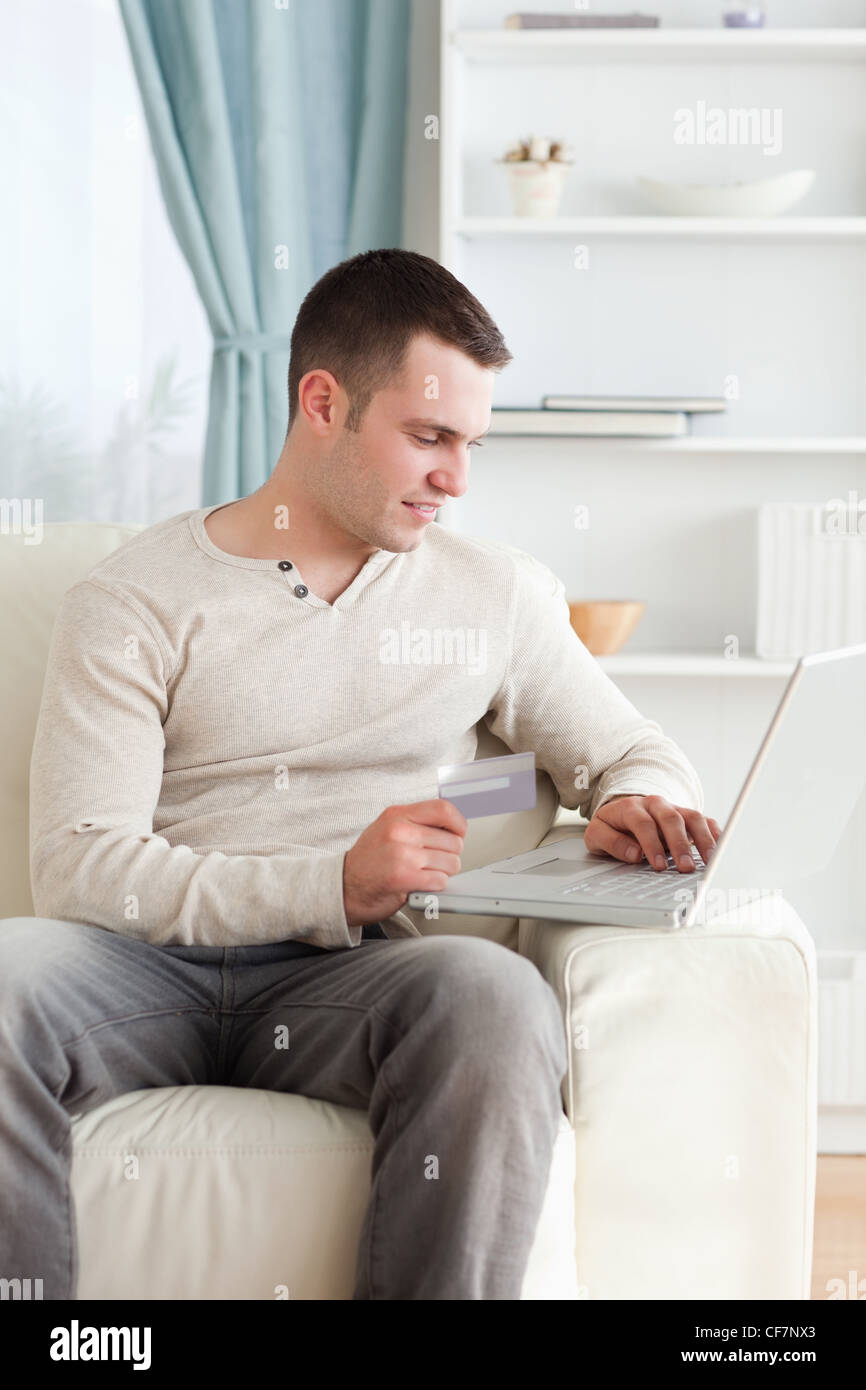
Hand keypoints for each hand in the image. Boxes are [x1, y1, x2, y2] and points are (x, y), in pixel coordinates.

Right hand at [342, 799, 467, 926]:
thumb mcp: (387, 829)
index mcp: (397, 815)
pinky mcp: (403, 877)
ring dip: (443, 872)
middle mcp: (399, 831)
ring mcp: (401, 854)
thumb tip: (451, 825)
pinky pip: (440, 880)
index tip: (459, 834)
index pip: (443, 809)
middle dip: (450, 855)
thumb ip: (415, 823)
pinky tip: (421, 884)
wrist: (344, 888)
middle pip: (452, 841)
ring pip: (450, 862)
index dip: (459, 824)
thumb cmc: (368, 862)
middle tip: (435, 861)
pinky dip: (435, 886)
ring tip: (425, 872)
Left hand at [584, 794, 721, 872]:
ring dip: (702, 840)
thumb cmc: (611, 827)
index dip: (651, 844)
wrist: (621, 812)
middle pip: (671, 819)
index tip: (657, 865)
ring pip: (692, 817)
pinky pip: (705, 821)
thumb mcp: (597, 834)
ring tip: (708, 861)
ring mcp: (673, 809)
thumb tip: (633, 854)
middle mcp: (654, 805)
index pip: (643, 823)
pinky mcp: (686, 816)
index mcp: (630, 808)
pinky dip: (714, 834)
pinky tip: (720, 849)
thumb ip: (611, 842)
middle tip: (684, 867)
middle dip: (679, 844)